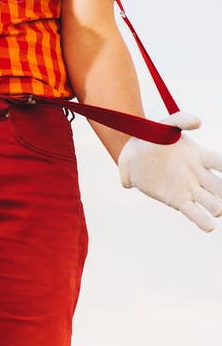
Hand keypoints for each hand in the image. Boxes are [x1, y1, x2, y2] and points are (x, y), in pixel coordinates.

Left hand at [118, 112, 221, 231]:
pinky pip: (194, 213)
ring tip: (217, 210)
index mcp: (200, 156)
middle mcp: (199, 175)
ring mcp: (190, 189)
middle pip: (219, 186)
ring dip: (216, 207)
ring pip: (210, 201)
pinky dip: (202, 221)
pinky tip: (209, 227)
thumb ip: (182, 119)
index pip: (219, 162)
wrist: (132, 151)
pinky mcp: (178, 201)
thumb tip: (199, 122)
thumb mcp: (167, 123)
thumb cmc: (153, 134)